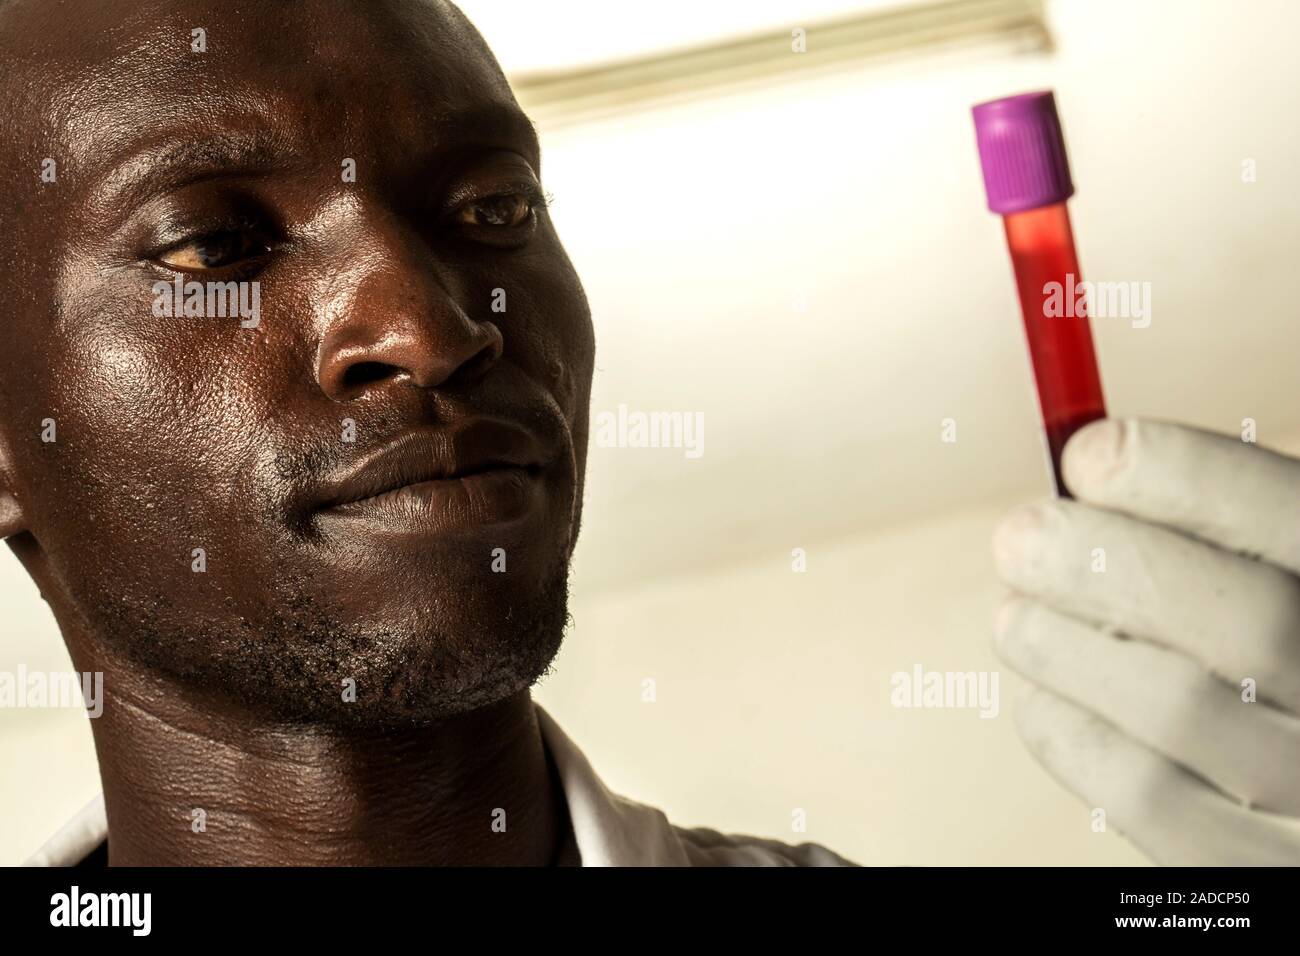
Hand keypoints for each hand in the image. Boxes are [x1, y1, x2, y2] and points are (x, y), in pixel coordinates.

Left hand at [992, 417, 1299, 864]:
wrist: (1297, 780)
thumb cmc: (1270, 659)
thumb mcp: (1270, 575)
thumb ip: (1215, 526)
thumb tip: (1088, 461)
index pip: (1291, 520)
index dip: (1183, 475)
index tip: (1088, 455)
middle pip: (1244, 622)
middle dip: (1101, 562)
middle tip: (1019, 539)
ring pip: (1177, 707)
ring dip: (1062, 644)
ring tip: (1018, 616)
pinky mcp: (1251, 873)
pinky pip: (1141, 794)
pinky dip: (1065, 727)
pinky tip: (1044, 691)